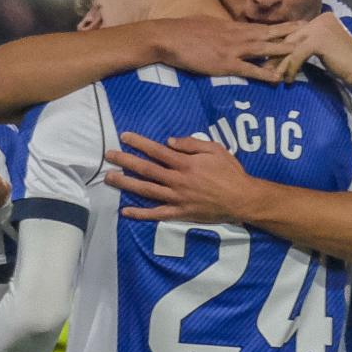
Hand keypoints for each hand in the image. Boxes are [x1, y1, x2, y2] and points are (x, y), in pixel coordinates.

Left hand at [103, 132, 261, 222]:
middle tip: (109, 155)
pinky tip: (126, 211)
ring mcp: (177, 198)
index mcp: (186, 163)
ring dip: (126, 183)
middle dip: (126, 161)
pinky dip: (141, 213)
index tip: (125, 137)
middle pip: (147, 169)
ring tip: (109, 178)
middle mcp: (178, 180)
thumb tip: (168, 141)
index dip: (140, 143)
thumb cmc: (231, 172)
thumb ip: (191, 144)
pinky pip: (157, 214)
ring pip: (147, 190)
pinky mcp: (180, 213)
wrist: (242, 199)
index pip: (157, 151)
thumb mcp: (215, 149)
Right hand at [153, 17, 303, 83]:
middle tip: (309, 29)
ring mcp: (232, 49)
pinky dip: (265, 73)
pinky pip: (249, 69)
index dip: (279, 25)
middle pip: (268, 32)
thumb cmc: (182, 30)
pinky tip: (277, 77)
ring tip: (301, 48)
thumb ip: (220, 27)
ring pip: (263, 48)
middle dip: (289, 31)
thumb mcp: (205, 23)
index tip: (296, 23)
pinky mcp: (225, 63)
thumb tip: (227, 29)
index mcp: (231, 26)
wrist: (167, 38)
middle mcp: (236, 35)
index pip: (260, 25)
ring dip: (283, 48)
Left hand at [272, 12, 351, 86]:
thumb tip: (286, 50)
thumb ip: (308, 43)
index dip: (283, 47)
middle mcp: (320, 19)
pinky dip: (291, 68)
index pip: (296, 31)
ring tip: (275, 77)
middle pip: (291, 37)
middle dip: (278, 55)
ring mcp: (320, 28)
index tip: (272, 60)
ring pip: (291, 46)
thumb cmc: (345, 63)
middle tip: (268, 69)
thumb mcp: (324, 48)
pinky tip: (289, 79)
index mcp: (322, 18)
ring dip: (281, 63)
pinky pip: (296, 55)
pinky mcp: (319, 40)